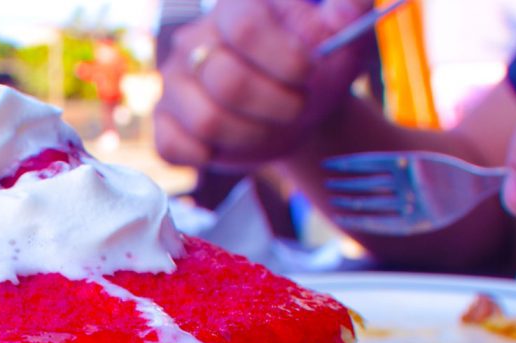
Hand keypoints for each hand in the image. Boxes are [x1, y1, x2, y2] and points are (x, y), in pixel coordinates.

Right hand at [154, 0, 374, 171]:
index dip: (282, 58)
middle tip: (295, 108)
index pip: (248, 25)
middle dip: (276, 105)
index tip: (308, 76)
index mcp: (237, 9)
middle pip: (228, 80)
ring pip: (206, 120)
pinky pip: (172, 146)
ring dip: (250, 134)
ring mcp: (175, 81)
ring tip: (267, 126)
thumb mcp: (345, 41)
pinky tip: (225, 146)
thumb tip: (344, 9)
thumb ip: (349, 14)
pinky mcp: (165, 120)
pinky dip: (205, 155)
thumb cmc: (316, 74)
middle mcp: (196, 39)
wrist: (297, 113)